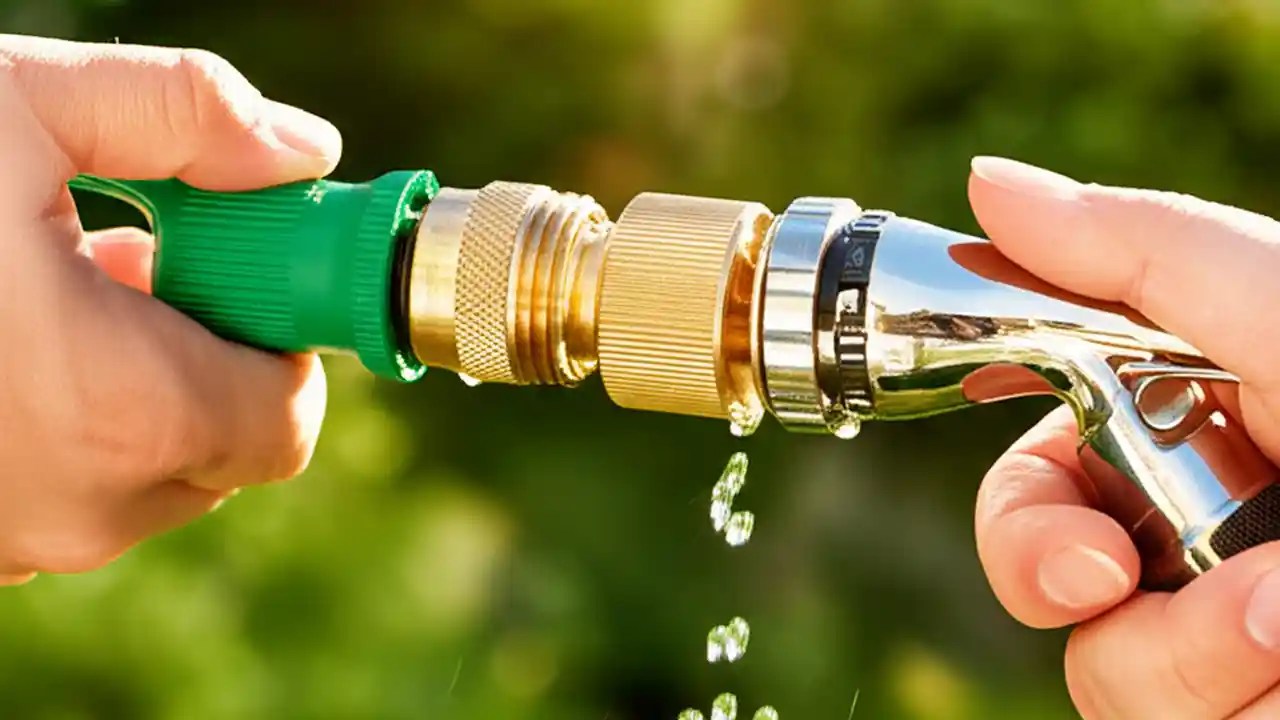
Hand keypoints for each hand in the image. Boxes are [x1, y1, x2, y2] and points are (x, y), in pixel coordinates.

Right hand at [0, 35, 338, 583]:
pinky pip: (59, 490)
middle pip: (222, 446)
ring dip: (134, 382)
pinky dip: (64, 422)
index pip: (285, 416)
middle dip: (206, 350)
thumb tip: (302, 151)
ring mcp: (6, 542)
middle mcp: (73, 508)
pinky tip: (0, 340)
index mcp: (120, 414)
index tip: (245, 263)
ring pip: (141, 471)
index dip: (279, 331)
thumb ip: (183, 113)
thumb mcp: (10, 103)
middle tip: (143, 257)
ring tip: (53, 284)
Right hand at [969, 156, 1279, 717]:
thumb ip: (1142, 253)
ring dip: (1210, 663)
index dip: (1029, 526)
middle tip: (1168, 593)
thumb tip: (986, 180)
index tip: (1084, 561)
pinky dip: (1247, 707)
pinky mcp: (1237, 704)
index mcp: (1185, 446)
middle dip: (1099, 604)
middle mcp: (1191, 543)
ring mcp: (1220, 641)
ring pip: (1113, 684)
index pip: (1039, 490)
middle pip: (1051, 591)